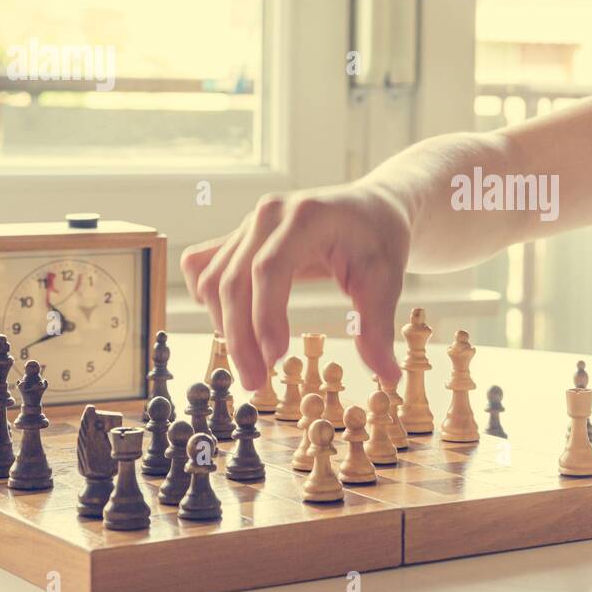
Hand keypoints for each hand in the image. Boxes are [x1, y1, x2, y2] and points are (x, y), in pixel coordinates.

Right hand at [181, 184, 410, 390]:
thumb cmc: (378, 240)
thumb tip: (386, 377)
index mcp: (306, 216)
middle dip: (240, 338)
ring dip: (225, 328)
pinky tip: (230, 328)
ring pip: (214, 281)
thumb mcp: (387, 280)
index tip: (275, 358)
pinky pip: (204, 268)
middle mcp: (268, 215)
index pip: (269, 268)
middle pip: (234, 279)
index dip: (265, 316)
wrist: (369, 209)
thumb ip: (378, 327)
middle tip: (256, 383)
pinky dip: (211, 301)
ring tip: (251, 367)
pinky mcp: (237, 237)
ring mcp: (248, 224)